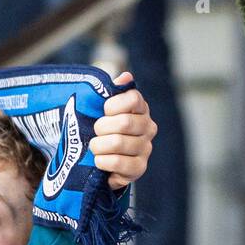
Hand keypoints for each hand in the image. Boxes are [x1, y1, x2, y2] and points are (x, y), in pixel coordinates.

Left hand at [89, 72, 156, 190]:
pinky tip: (99, 161)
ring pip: (118, 142)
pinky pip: (118, 162)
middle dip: (101, 127)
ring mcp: (146, 148)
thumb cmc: (102, 128)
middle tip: (95, 132)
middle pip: (124, 122)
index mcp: (141, 108)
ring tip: (95, 147)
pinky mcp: (139, 168)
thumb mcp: (102, 108)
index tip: (103, 111)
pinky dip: (102, 161)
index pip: (133, 99)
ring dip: (99, 146)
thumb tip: (126, 76)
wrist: (100, 158)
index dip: (112, 105)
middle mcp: (148, 127)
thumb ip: (112, 91)